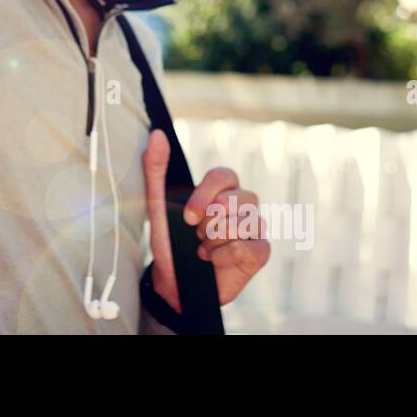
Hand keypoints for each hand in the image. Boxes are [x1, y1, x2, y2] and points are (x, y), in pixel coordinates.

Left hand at [143, 129, 269, 312]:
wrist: (174, 282)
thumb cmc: (169, 241)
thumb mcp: (157, 205)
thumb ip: (156, 169)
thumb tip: (157, 135)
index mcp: (221, 189)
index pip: (224, 175)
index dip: (206, 193)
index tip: (187, 215)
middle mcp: (242, 204)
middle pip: (235, 199)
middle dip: (208, 222)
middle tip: (195, 235)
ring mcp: (254, 227)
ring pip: (242, 223)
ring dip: (214, 240)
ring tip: (203, 248)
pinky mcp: (260, 251)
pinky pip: (249, 246)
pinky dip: (225, 255)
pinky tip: (214, 260)